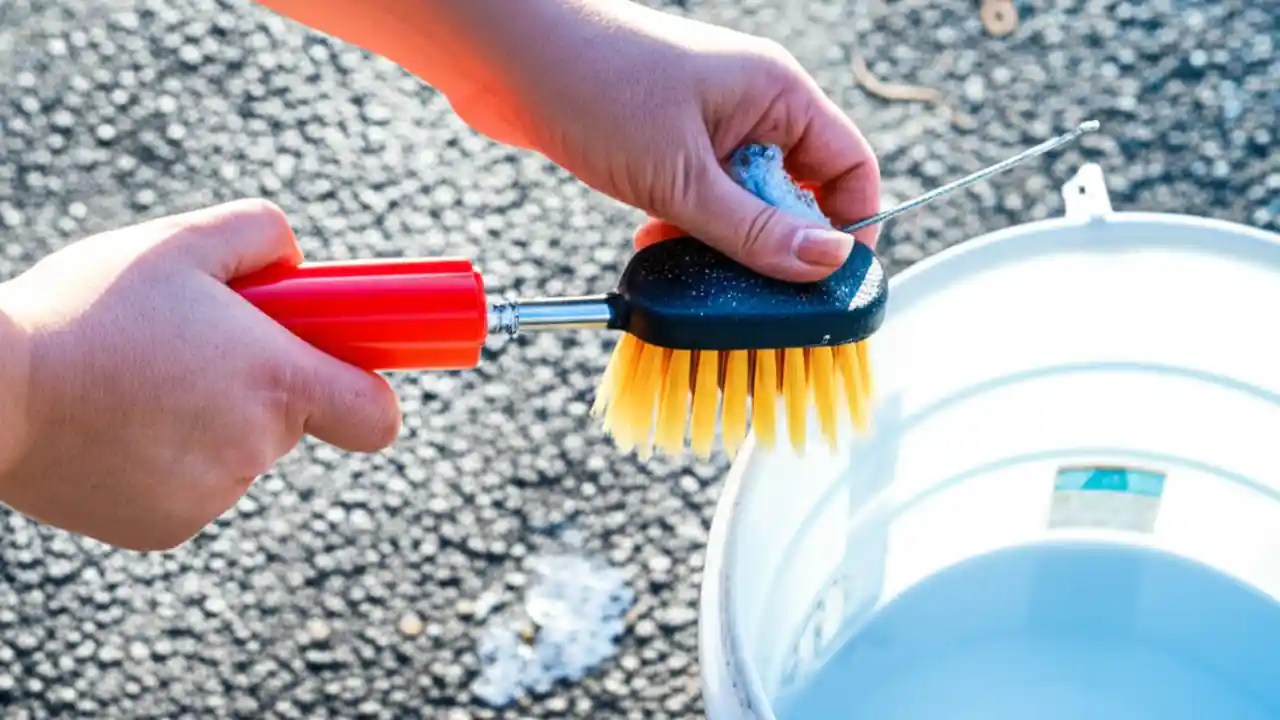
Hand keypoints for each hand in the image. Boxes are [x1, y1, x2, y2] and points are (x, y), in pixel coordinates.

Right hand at [0, 200, 400, 550]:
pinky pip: (193, 486)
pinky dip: (168, 459)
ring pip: (239, 450)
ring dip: (208, 419)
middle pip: (295, 419)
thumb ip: (261, 234)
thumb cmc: (86, 310)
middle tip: (194, 348)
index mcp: (278, 383)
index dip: (369, 392)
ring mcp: (212, 496)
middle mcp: (256, 449)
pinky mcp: (166, 529)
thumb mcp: (181, 241)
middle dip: (260, 384)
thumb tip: (299, 262)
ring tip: (137, 382)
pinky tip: (117, 425)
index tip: (347, 368)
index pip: (376, 416)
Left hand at [445, 1, 880, 281]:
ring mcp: (706, 124)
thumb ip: (754, 229)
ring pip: (743, 201)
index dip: (850, 227)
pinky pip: (700, 198)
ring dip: (722, 239)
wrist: (500, 54)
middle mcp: (750, 106)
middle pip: (799, 191)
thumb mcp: (681, 176)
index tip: (830, 282)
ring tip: (686, 254)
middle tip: (747, 281)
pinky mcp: (665, 144)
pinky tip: (652, 237)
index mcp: (777, 93)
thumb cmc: (591, 83)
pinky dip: (686, 226)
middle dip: (776, 241)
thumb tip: (825, 265)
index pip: (850, 166)